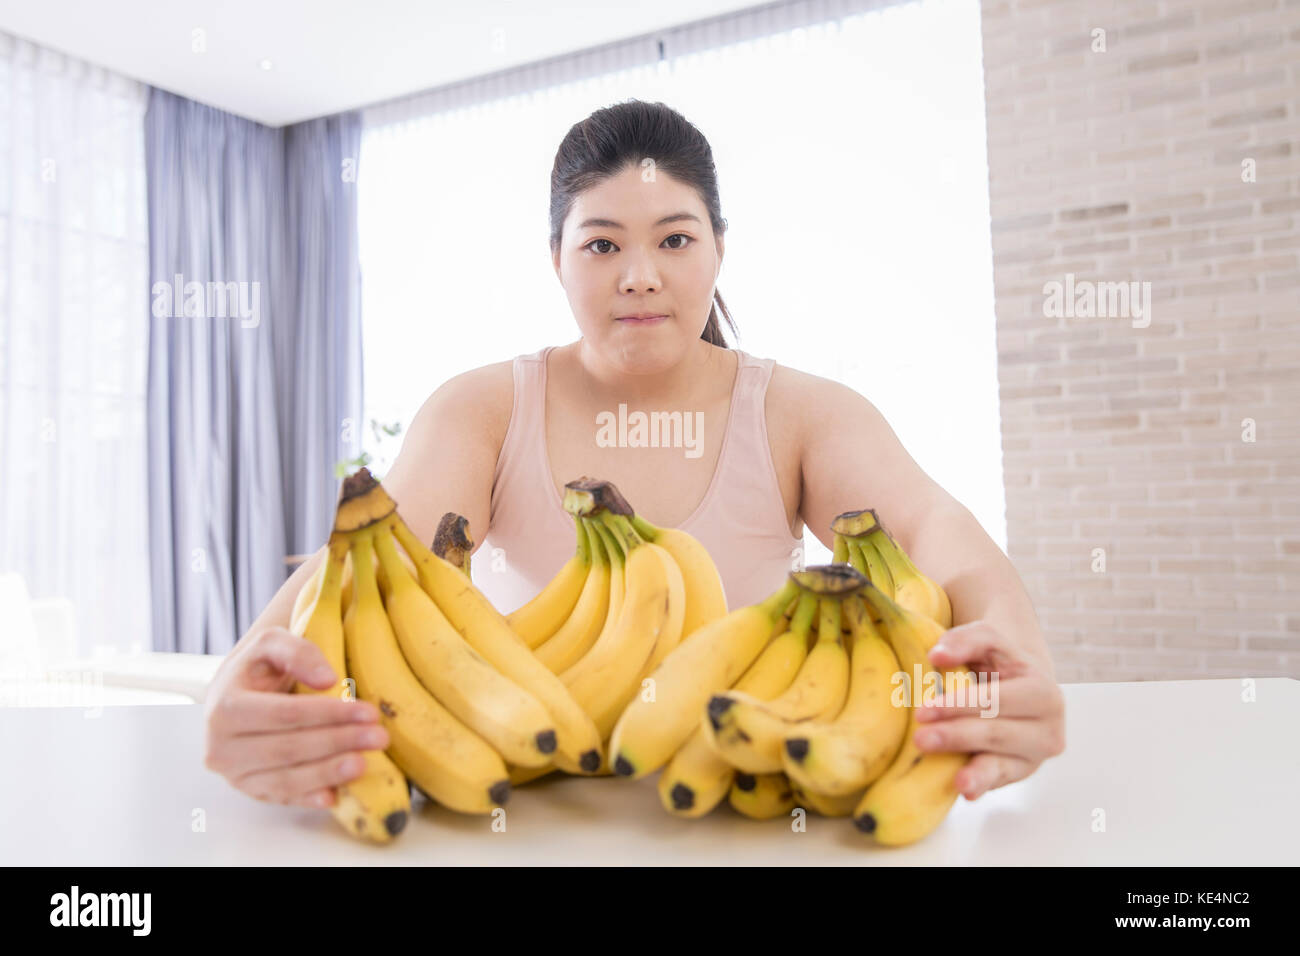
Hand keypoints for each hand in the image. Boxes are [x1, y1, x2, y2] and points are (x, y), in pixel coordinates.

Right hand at [203, 627, 388, 808]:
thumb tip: (328, 680)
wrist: (238, 691)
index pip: (285, 714)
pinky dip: (308, 798)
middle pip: (288, 749)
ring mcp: (234, 773)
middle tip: (379, 737)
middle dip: (338, 742)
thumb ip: (298, 652)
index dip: (328, 715)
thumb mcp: (272, 642)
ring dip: (328, 772)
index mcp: (224, 707)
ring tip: (364, 763)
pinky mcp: (249, 789)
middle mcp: (222, 746)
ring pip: (285, 779)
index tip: (367, 711)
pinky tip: (335, 795)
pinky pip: (281, 797)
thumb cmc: (260, 665)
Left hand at [912, 620, 1063, 800]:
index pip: (996, 700)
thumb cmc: (999, 662)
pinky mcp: (1022, 772)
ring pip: (999, 760)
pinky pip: (1001, 779)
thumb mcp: (987, 640)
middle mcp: (1048, 727)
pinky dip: (983, 784)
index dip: (960, 705)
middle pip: (996, 732)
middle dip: (956, 734)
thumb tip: (937, 656)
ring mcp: (1036, 754)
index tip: (923, 711)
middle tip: (920, 737)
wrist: (1020, 684)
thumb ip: (965, 641)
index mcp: (1043, 690)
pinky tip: (966, 790)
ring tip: (944, 769)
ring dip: (969, 764)